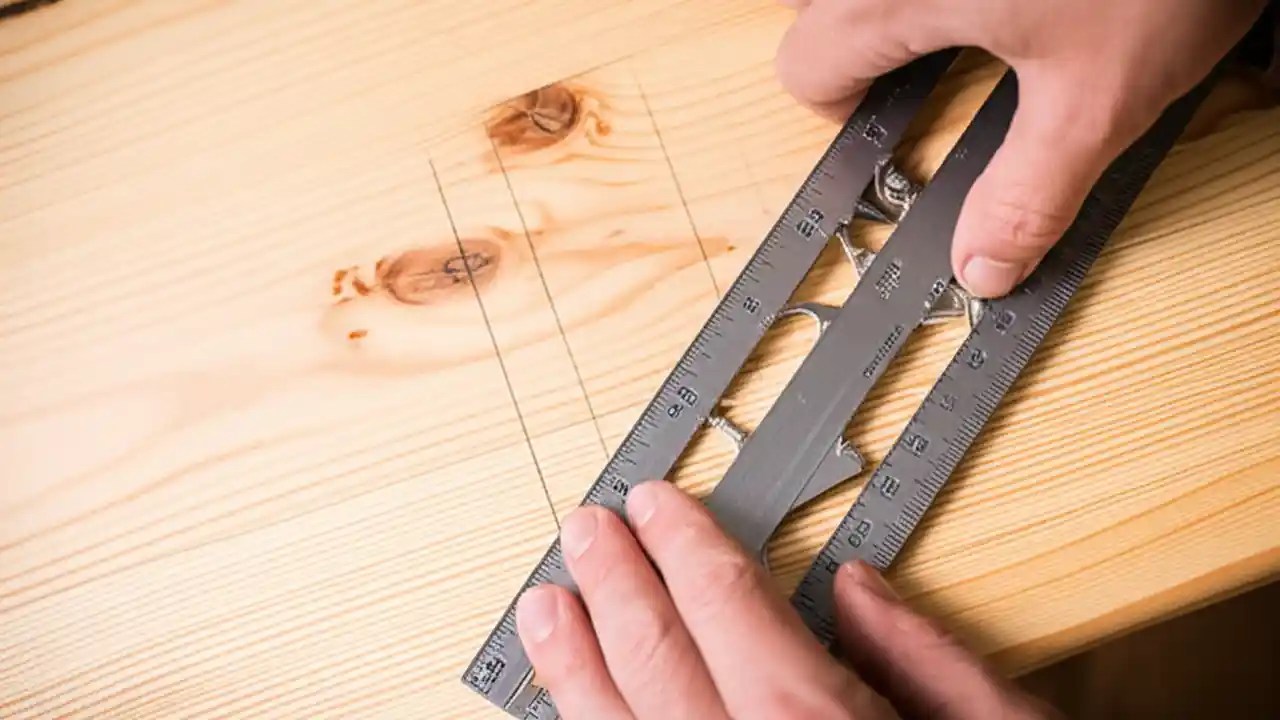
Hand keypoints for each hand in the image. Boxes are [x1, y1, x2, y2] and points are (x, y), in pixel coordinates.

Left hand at [515, 481, 1057, 718]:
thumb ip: (926, 660)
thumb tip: (856, 592)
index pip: (727, 606)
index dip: (683, 545)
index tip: (654, 506)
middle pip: (655, 660)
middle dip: (613, 586)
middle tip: (584, 535)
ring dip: (574, 669)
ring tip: (544, 614)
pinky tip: (578, 718)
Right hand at [774, 0, 1267, 297]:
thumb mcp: (1098, 100)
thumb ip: (1029, 194)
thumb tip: (984, 263)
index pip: (806, 65)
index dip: (843, 112)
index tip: (888, 121)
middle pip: (818, 5)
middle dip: (857, 37)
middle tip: (920, 57)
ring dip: (892, 2)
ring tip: (962, 14)